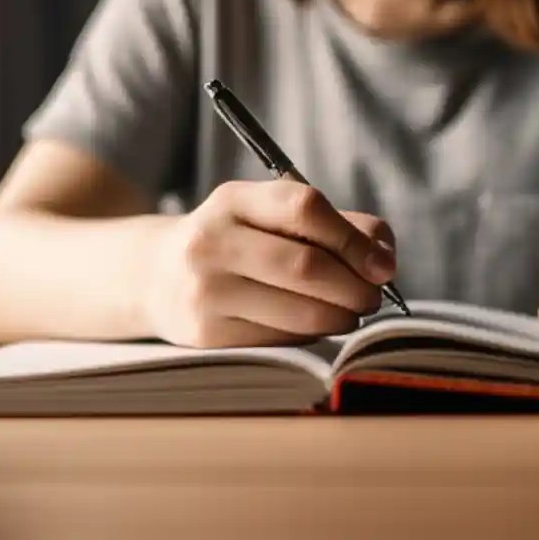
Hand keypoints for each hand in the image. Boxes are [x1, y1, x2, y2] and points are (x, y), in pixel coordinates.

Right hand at [142, 180, 395, 347]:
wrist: (154, 277)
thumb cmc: (234, 242)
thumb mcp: (267, 215)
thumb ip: (332, 224)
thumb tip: (384, 255)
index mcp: (232, 200)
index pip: (303, 207)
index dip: (353, 238)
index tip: (383, 264)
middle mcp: (212, 242)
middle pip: (306, 266)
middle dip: (355, 287)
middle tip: (373, 297)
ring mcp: (205, 290)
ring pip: (299, 312)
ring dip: (340, 317)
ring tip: (350, 312)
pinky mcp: (206, 333)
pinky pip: (280, 339)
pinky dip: (311, 335)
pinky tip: (313, 325)